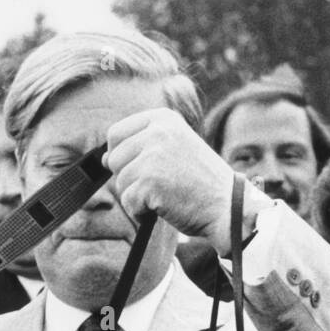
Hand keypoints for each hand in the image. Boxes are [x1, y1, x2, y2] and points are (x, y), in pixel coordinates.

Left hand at [104, 108, 271, 254]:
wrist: (227, 205)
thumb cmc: (200, 182)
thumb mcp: (174, 150)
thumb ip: (141, 148)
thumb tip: (102, 158)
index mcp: (163, 119)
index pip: (116, 133)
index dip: (120, 155)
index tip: (140, 168)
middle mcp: (157, 131)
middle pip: (114, 159)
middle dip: (128, 178)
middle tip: (158, 185)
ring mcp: (153, 155)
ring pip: (120, 182)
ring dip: (137, 196)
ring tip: (165, 195)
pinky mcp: (150, 180)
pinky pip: (128, 201)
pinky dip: (141, 211)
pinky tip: (164, 206)